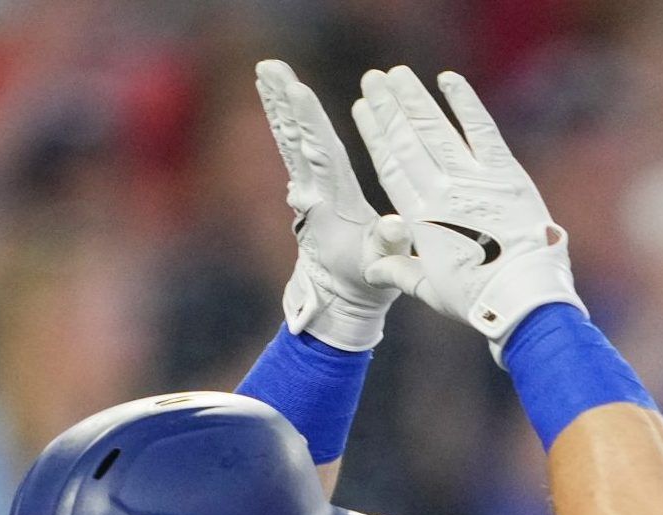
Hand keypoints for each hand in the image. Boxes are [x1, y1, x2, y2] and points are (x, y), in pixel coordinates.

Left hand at [256, 60, 415, 352]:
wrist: (338, 299)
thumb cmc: (367, 283)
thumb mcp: (385, 269)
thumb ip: (390, 247)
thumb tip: (395, 225)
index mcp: (334, 205)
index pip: (321, 155)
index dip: (310, 123)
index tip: (298, 90)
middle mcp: (313, 193)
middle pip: (296, 139)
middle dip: (285, 102)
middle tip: (269, 67)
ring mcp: (305, 189)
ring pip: (289, 138)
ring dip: (278, 103)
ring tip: (267, 69)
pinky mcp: (306, 188)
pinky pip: (292, 146)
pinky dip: (284, 119)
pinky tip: (277, 95)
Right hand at [350, 66, 585, 360]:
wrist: (526, 300)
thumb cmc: (479, 301)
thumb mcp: (431, 290)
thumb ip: (399, 272)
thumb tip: (371, 269)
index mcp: (420, 219)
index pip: (390, 166)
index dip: (374, 134)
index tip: (360, 108)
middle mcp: (442, 193)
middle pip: (408, 141)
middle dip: (388, 107)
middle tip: (373, 78)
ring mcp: (474, 180)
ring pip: (437, 129)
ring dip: (416, 99)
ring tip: (397, 74)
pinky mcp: (507, 174)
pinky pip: (482, 130)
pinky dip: (465, 103)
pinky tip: (448, 79)